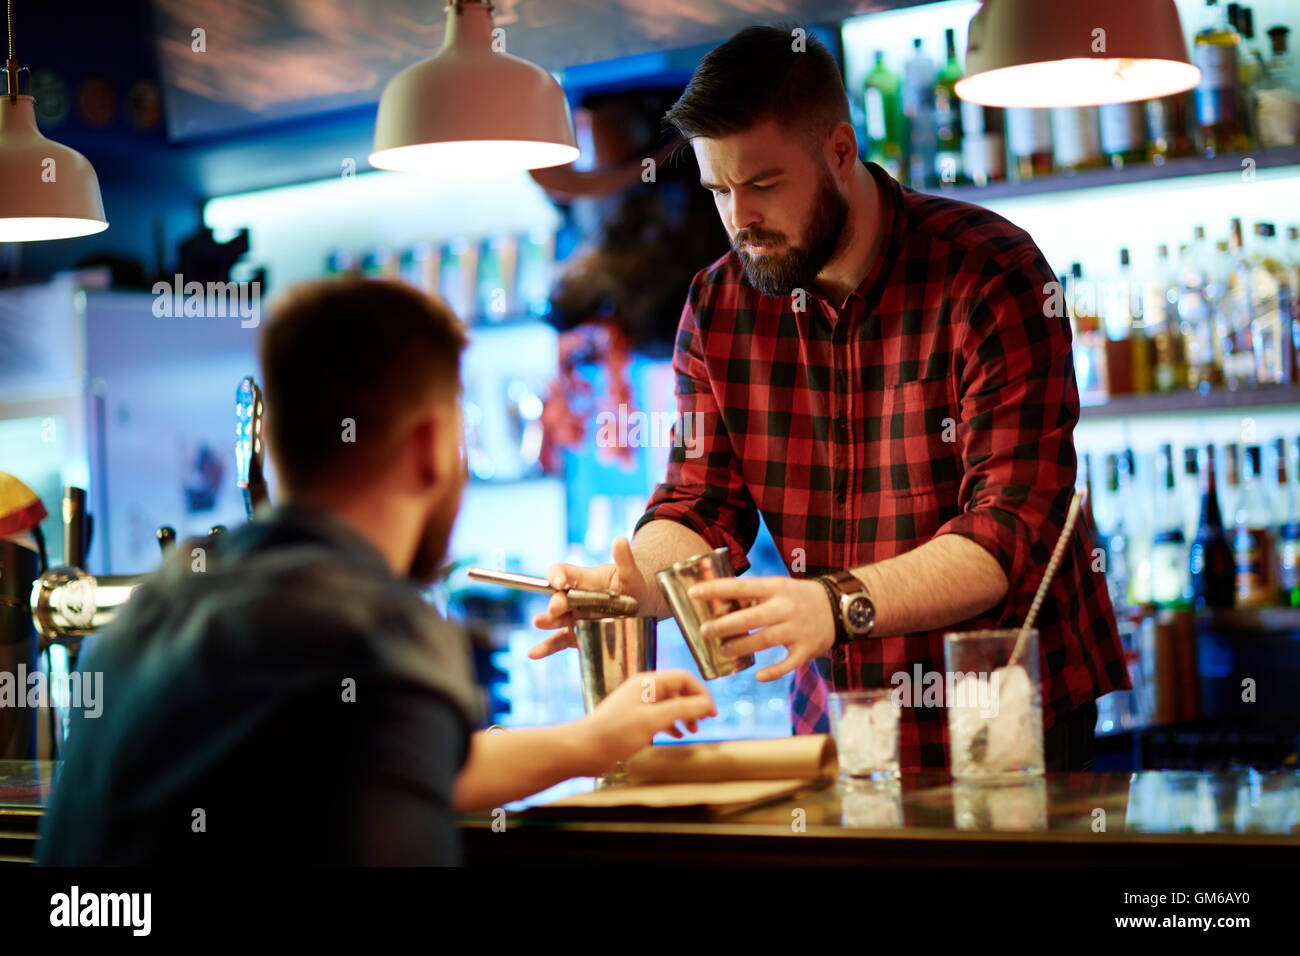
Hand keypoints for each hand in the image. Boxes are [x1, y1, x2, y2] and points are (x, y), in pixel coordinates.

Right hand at [529, 536, 654, 658]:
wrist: (641, 607)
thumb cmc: (632, 585)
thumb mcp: (631, 573)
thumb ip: (624, 559)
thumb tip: (620, 540)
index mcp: (583, 580)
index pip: (562, 572)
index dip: (556, 575)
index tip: (559, 582)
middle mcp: (575, 598)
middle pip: (558, 597)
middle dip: (556, 602)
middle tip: (557, 607)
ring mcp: (575, 617)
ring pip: (557, 619)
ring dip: (547, 621)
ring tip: (539, 622)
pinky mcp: (577, 636)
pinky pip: (559, 642)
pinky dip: (546, 648)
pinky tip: (533, 653)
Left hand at [575, 670, 716, 774]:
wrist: (584, 749)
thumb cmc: (616, 733)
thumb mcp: (653, 720)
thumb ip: (682, 709)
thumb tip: (707, 704)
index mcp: (648, 682)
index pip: (683, 678)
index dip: (701, 693)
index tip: (712, 713)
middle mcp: (643, 689)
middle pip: (678, 690)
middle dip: (694, 704)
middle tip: (705, 722)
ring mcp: (638, 704)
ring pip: (669, 703)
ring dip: (684, 715)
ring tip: (692, 731)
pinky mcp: (633, 719)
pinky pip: (659, 716)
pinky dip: (671, 723)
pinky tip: (676, 735)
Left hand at [687, 576, 835, 681]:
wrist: (840, 606)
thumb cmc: (798, 597)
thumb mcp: (778, 586)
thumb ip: (753, 595)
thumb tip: (717, 603)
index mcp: (775, 587)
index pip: (741, 586)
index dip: (716, 589)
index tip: (693, 593)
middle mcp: (786, 607)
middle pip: (750, 617)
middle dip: (724, 625)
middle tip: (704, 631)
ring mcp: (797, 629)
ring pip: (764, 640)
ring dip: (740, 647)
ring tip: (722, 650)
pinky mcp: (807, 648)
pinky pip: (788, 663)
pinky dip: (773, 671)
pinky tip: (758, 675)